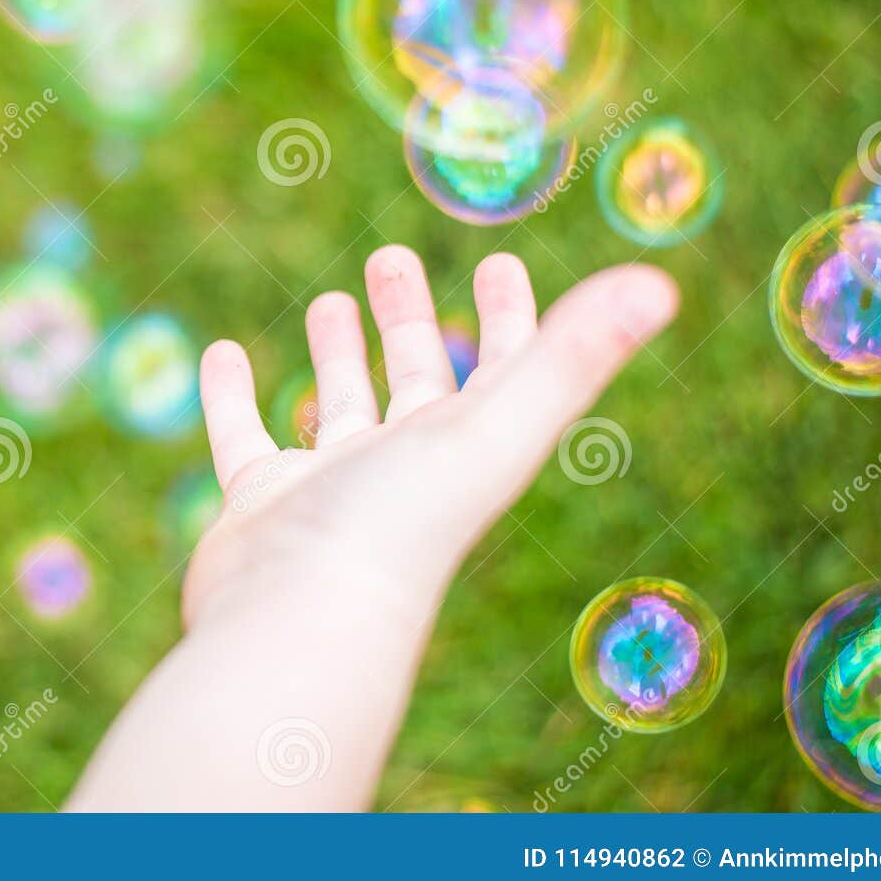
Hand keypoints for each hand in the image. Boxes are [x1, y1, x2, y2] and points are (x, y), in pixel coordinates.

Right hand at [185, 245, 678, 629]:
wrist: (300, 622)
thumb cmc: (402, 526)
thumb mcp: (495, 425)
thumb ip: (573, 353)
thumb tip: (659, 282)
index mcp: (467, 451)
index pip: (503, 374)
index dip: (512, 319)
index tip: (499, 262)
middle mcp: (404, 469)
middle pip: (418, 383)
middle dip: (410, 318)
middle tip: (391, 257)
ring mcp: (329, 489)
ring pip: (339, 409)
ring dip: (338, 354)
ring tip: (329, 299)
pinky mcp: (261, 504)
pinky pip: (244, 437)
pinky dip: (232, 396)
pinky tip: (221, 351)